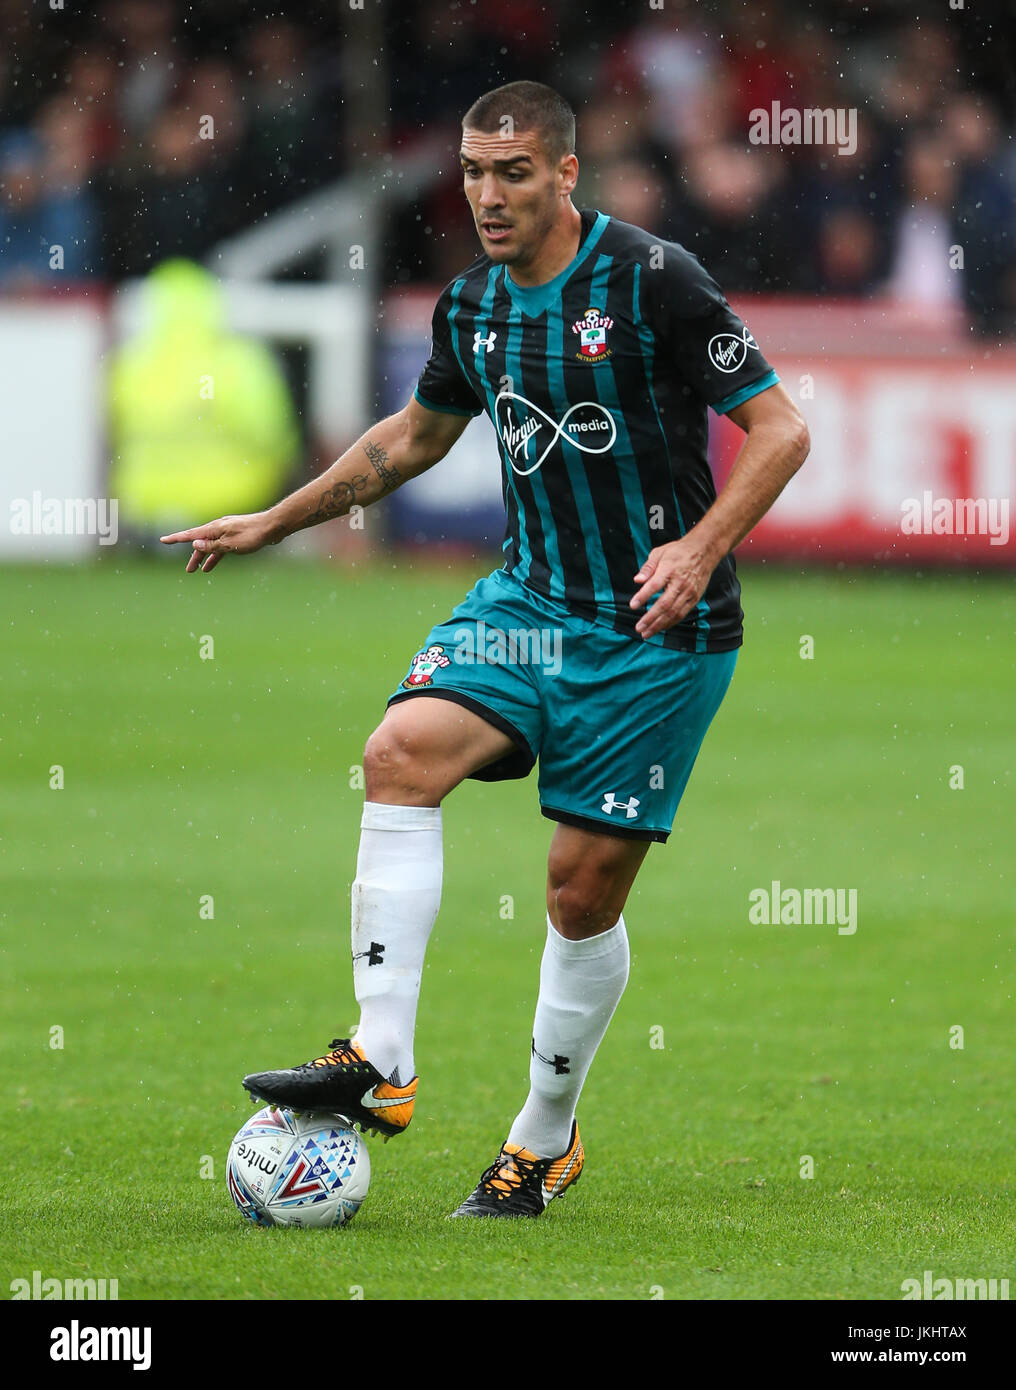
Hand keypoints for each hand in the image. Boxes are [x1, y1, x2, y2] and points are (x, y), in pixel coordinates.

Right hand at [160, 511, 279, 572]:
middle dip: (194, 556)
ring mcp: (226, 531)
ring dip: (204, 557)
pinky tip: (212, 565)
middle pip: (200, 542)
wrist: (272, 526)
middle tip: (189, 571)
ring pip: (210, 546)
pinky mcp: (235, 536)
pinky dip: (215, 555)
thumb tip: (194, 544)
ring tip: (200, 571)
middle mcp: (218, 528)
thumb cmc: (252, 535)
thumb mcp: (230, 544)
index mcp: (214, 528)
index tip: (163, 541)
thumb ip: (212, 546)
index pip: (190, 534)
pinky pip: (220, 547)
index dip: (176, 538)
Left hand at [629, 536, 716, 638]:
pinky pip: (682, 614)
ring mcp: (689, 592)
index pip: (654, 586)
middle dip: (650, 619)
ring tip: (647, 633)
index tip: (633, 605)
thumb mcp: (660, 553)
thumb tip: (637, 580)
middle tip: (639, 628)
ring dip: (659, 625)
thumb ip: (648, 568)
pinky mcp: (694, 598)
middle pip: (664, 604)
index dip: (643, 597)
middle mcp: (680, 583)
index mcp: (669, 570)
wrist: (704, 551)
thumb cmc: (679, 552)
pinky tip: (661, 628)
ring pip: (673, 613)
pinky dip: (671, 622)